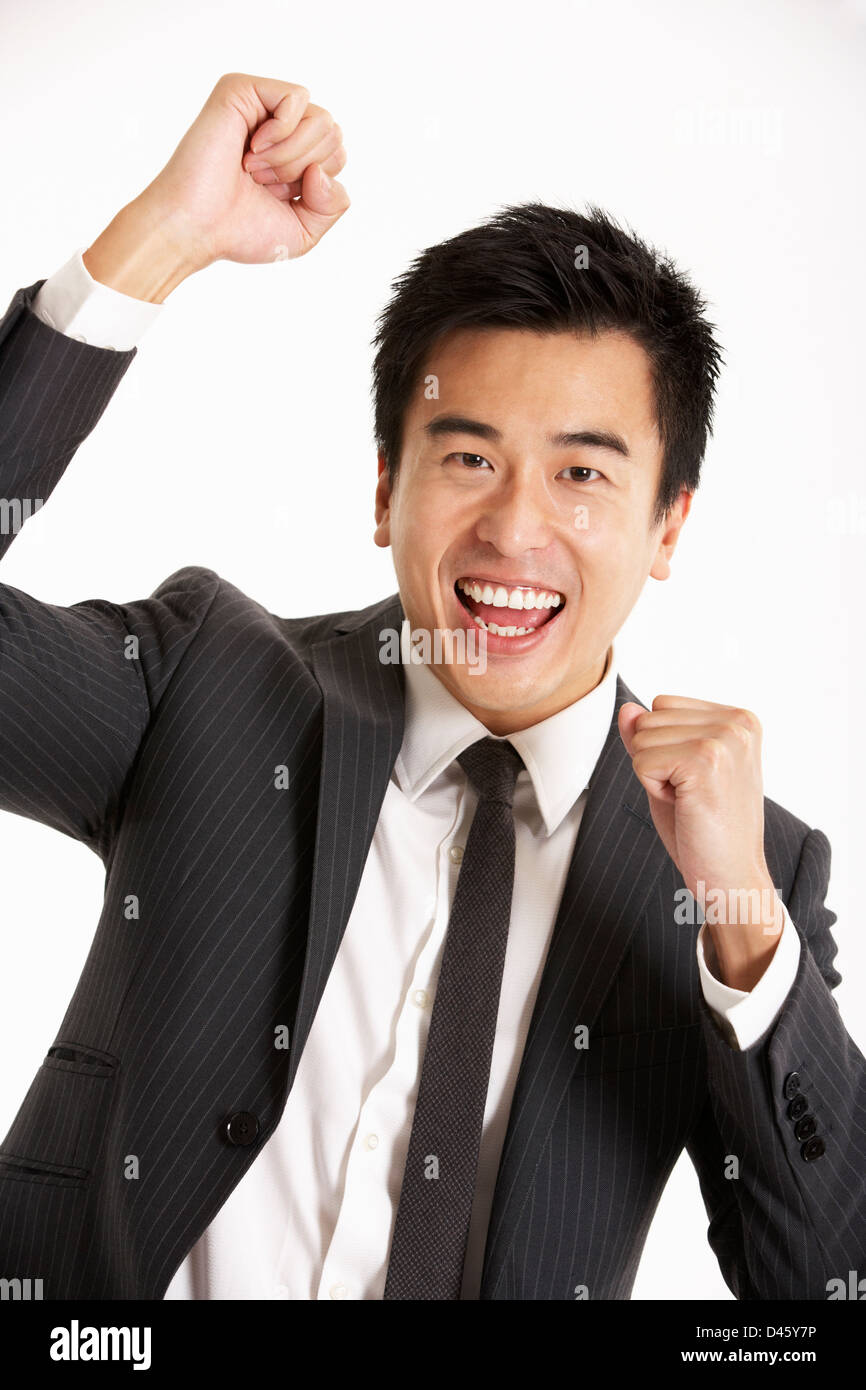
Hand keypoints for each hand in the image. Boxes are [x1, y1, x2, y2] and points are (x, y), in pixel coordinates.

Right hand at [83, 73, 349, 300]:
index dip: (318, 185)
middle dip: (305, 170)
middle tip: (262, 182)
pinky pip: (296, 98)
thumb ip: (334, 205)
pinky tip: (252, 150)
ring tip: (253, 169)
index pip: (337, 153)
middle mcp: (278, 125)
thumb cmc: (240, 231)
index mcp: (292, 152)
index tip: (278, 197)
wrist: (196, 228)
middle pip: (333, 133)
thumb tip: (321, 170)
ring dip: (292, 157)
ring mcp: (260, 104)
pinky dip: (283, 133)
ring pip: (321, 119)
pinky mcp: (242, 90)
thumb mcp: (305, 230)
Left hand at [618, 696, 781, 989]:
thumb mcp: (672, 773)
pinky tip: (685, 807)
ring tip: (690, 801)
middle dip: (656, 761)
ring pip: (641, 739)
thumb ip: (649, 738)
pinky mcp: (706, 760)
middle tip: (691, 795)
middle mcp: (737, 722)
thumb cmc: (706, 830)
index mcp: (738, 719)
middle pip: (648, 719)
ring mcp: (724, 739)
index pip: (661, 705)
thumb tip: (627, 708)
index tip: (694, 780)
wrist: (731, 877)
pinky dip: (652, 789)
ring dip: (654, 777)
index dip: (663, 748)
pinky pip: (641, 761)